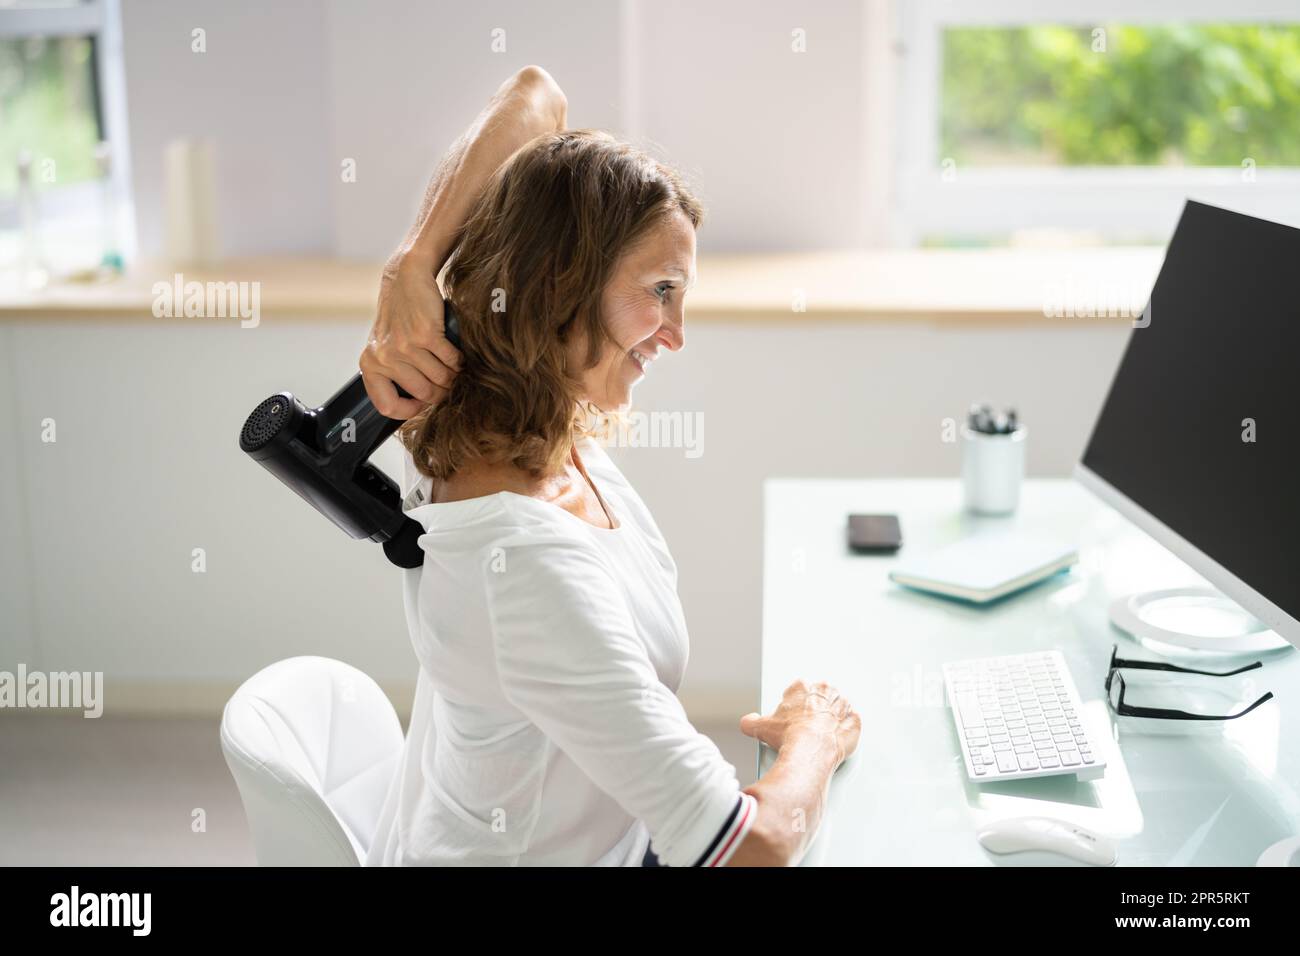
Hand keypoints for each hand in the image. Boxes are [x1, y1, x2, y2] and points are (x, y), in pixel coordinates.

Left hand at [359, 254, 462, 419]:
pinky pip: (451, 361)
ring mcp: (404, 346)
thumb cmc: (399, 316)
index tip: (423, 404)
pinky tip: (458, 354)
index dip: (410, 410)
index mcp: (370, 365)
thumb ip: (395, 375)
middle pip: (424, 394)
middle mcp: (384, 358)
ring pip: (441, 379)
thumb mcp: (385, 347)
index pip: (388, 406)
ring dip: (454, 375)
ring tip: (455, 368)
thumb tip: (420, 406)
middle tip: (449, 381)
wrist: (406, 278)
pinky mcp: (425, 334)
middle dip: (442, 391)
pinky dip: (459, 360)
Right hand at [739, 679, 860, 765]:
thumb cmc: (789, 735)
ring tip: (826, 728)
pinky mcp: (852, 724)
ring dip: (835, 714)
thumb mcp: (761, 727)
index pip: (798, 687)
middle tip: (807, 721)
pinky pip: (853, 722)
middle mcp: (823, 693)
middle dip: (816, 704)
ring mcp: (840, 708)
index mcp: (801, 688)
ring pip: (840, 705)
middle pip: (821, 693)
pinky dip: (849, 727)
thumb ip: (751, 722)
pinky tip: (841, 734)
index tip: (791, 713)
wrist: (810, 750)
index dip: (794, 702)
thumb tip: (747, 723)